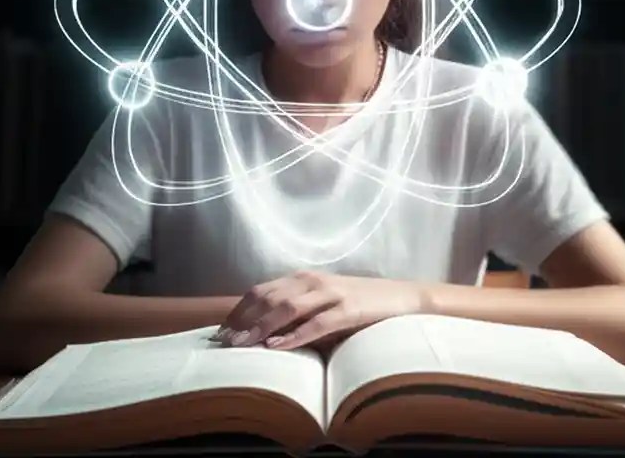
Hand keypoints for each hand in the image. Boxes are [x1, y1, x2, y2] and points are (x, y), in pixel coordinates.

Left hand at [214, 270, 427, 350]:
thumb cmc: (360, 304)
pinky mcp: (349, 310)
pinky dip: (294, 335)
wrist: (403, 298)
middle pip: (268, 298)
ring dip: (261, 327)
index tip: (221, 331)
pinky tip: (277, 346)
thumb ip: (297, 311)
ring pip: (287, 308)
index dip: (238, 311)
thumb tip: (261, 332)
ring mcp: (331, 294)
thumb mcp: (323, 302)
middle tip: (224, 342)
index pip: (260, 291)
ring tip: (243, 345)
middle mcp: (313, 281)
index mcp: (303, 278)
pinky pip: (316, 323)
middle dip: (243, 321)